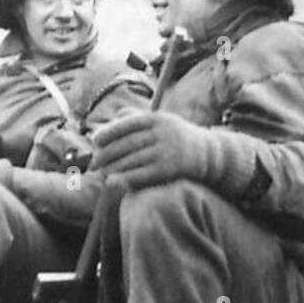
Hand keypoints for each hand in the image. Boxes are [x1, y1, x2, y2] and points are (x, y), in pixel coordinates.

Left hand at [91, 110, 212, 189]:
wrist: (210, 154)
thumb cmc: (176, 138)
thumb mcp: (160, 123)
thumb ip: (134, 122)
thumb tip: (104, 128)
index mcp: (157, 119)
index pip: (127, 124)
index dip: (108, 133)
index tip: (95, 141)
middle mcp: (162, 133)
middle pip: (126, 144)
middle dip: (106, 154)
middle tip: (93, 163)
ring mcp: (166, 151)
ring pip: (131, 160)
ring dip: (112, 168)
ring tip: (101, 173)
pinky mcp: (169, 169)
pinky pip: (141, 175)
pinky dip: (124, 179)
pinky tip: (112, 183)